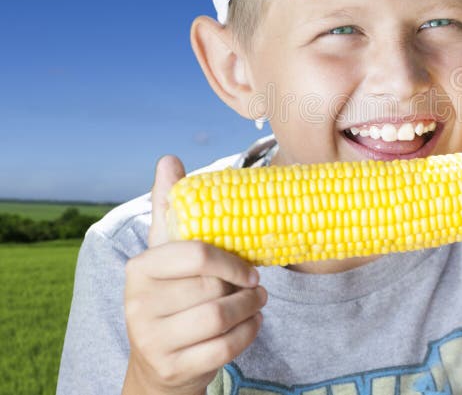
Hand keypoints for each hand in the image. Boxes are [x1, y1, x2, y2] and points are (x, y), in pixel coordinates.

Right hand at [122, 155, 266, 394]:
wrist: (159, 363)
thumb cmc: (173, 296)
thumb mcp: (169, 254)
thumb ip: (170, 208)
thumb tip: (168, 159)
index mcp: (140, 268)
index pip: (196, 253)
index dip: (231, 260)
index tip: (250, 268)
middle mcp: (138, 304)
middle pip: (212, 286)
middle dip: (244, 288)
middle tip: (256, 287)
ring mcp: (152, 340)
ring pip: (220, 317)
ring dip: (250, 309)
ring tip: (256, 303)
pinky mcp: (172, 367)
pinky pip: (225, 347)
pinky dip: (247, 334)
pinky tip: (249, 325)